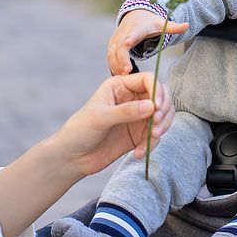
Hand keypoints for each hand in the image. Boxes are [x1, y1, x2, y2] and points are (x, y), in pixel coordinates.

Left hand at [53, 72, 175, 177]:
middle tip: (156, 125)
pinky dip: (152, 144)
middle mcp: (132, 98)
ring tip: (151, 139)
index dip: (157, 91)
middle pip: (161, 96)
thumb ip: (126, 111)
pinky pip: (155, 135)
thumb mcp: (100, 118)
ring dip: (162, 127)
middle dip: (163, 110)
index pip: (148, 79)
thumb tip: (152, 107)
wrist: (73, 157)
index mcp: (120, 86)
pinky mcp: (139, 134)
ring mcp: (137, 116)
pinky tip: (138, 153)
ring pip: (162, 115)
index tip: (156, 108)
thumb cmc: (80, 131)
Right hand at [107, 10, 189, 74]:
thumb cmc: (149, 23)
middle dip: (122, 58)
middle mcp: (125, 33)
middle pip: (120, 46)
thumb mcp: (161, 24)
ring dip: (116, 64)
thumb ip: (173, 27)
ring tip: (122, 75)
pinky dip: (113, 65)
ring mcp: (116, 39)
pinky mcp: (112, 45)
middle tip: (126, 71)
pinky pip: (110, 57)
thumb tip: (188, 25)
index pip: (133, 33)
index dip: (130, 38)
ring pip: (113, 52)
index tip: (128, 43)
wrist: (135, 16)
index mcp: (138, 28)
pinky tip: (118, 75)